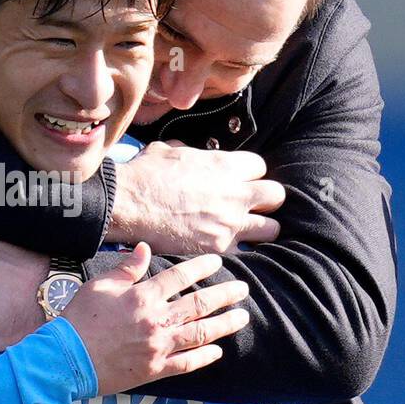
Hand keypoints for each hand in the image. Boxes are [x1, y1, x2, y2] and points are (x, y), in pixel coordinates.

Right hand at [62, 243, 248, 394]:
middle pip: (199, 305)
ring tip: (241, 317)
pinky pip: (187, 363)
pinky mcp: (154, 370)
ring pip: (201, 334)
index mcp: (142, 297)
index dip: (202, 267)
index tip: (219, 261)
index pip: (180, 277)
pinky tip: (218, 351)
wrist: (66, 360)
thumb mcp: (100, 286)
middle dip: (225, 295)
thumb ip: (127, 268)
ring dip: (224, 325)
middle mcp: (155, 320)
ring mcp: (158, 347)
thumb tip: (146, 249)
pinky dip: (205, 357)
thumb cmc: (79, 319)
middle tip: (243, 289)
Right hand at [108, 141, 284, 252]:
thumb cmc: (143, 175)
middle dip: (267, 201)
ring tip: (248, 232)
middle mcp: (234, 194)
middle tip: (252, 207)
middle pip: (276, 196)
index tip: (241, 182)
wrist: (128, 206)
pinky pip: (247, 253)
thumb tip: (186, 151)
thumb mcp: (167, 151)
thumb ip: (187, 152)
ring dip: (262, 230)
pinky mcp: (219, 248)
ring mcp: (229, 223)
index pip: (261, 167)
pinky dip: (241, 252)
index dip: (251, 175)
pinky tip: (231, 251)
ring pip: (272, 229)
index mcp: (224, 165)